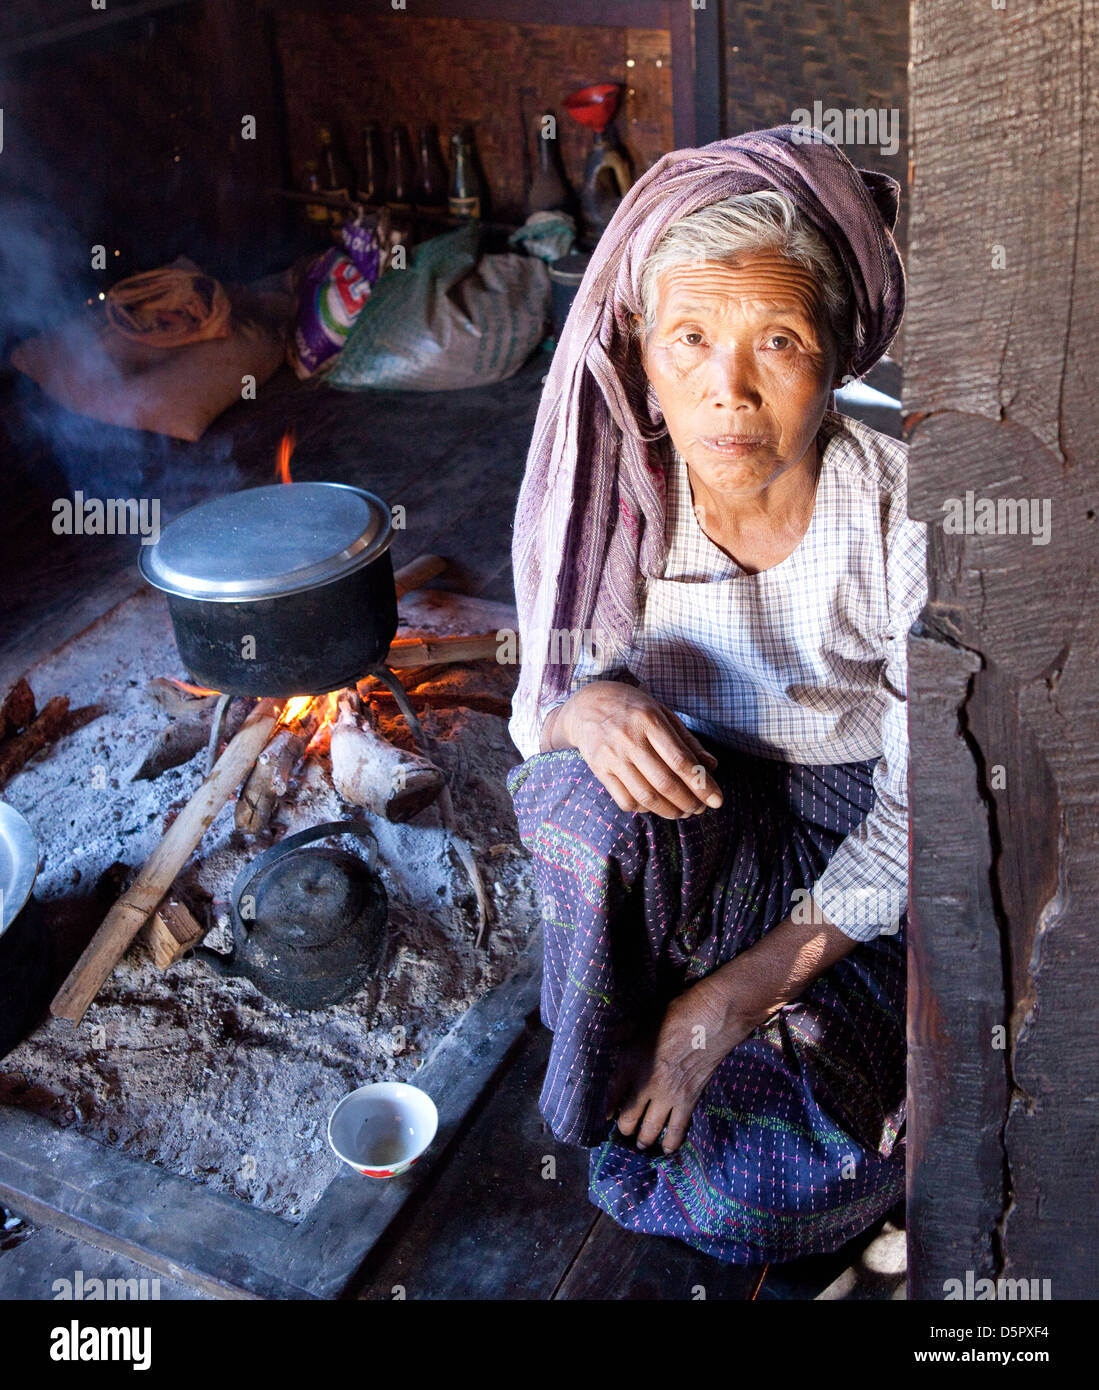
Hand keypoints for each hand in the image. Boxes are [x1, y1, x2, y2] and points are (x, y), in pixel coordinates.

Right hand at [545, 681, 722, 819]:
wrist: (586, 705)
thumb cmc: (631, 707)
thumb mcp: (662, 712)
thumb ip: (687, 740)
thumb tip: (711, 767)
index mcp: (649, 720)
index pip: (680, 760)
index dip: (702, 784)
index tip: (717, 800)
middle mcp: (629, 739)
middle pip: (665, 782)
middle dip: (688, 802)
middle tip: (700, 809)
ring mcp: (612, 756)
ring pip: (646, 796)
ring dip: (669, 810)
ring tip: (683, 812)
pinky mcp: (599, 770)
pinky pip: (625, 799)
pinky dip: (644, 809)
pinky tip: (655, 805)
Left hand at [611, 971, 756, 1153]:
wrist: (710, 1020)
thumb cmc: (674, 1013)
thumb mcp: (640, 1019)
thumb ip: (622, 1033)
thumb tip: (609, 1038)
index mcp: (630, 1063)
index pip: (611, 1094)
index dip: (606, 1107)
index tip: (606, 1114)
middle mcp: (645, 1085)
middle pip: (628, 1119)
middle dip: (624, 1128)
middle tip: (624, 1130)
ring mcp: (667, 1096)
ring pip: (650, 1130)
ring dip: (643, 1139)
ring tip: (641, 1144)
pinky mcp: (688, 1101)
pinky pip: (678, 1130)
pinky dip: (671, 1143)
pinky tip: (666, 1149)